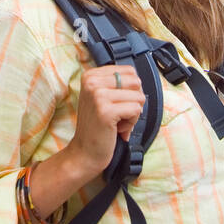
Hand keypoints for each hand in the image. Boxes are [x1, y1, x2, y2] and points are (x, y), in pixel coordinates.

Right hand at [67, 64, 145, 179]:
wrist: (84, 153)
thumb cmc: (97, 127)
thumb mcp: (101, 98)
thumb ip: (116, 84)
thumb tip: (139, 79)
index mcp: (91, 75)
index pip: (129, 71)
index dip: (130, 90)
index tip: (116, 104)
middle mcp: (92, 82)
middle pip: (136, 82)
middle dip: (133, 101)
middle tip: (118, 115)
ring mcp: (98, 95)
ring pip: (138, 97)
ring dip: (133, 114)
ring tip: (116, 122)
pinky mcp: (106, 111)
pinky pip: (136, 110)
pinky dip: (131, 124)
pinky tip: (117, 129)